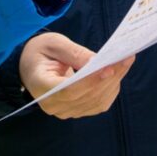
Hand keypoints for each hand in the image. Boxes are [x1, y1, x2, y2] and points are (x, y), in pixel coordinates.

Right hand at [20, 33, 134, 118]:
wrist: (31, 67)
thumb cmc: (40, 52)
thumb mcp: (54, 44)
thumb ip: (75, 53)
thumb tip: (98, 61)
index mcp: (42, 87)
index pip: (69, 90)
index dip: (91, 81)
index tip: (109, 68)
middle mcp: (53, 105)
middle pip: (87, 96)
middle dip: (110, 77)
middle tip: (126, 58)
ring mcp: (66, 111)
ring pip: (97, 101)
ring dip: (114, 82)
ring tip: (125, 62)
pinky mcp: (77, 110)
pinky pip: (99, 104)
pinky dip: (111, 89)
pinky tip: (117, 73)